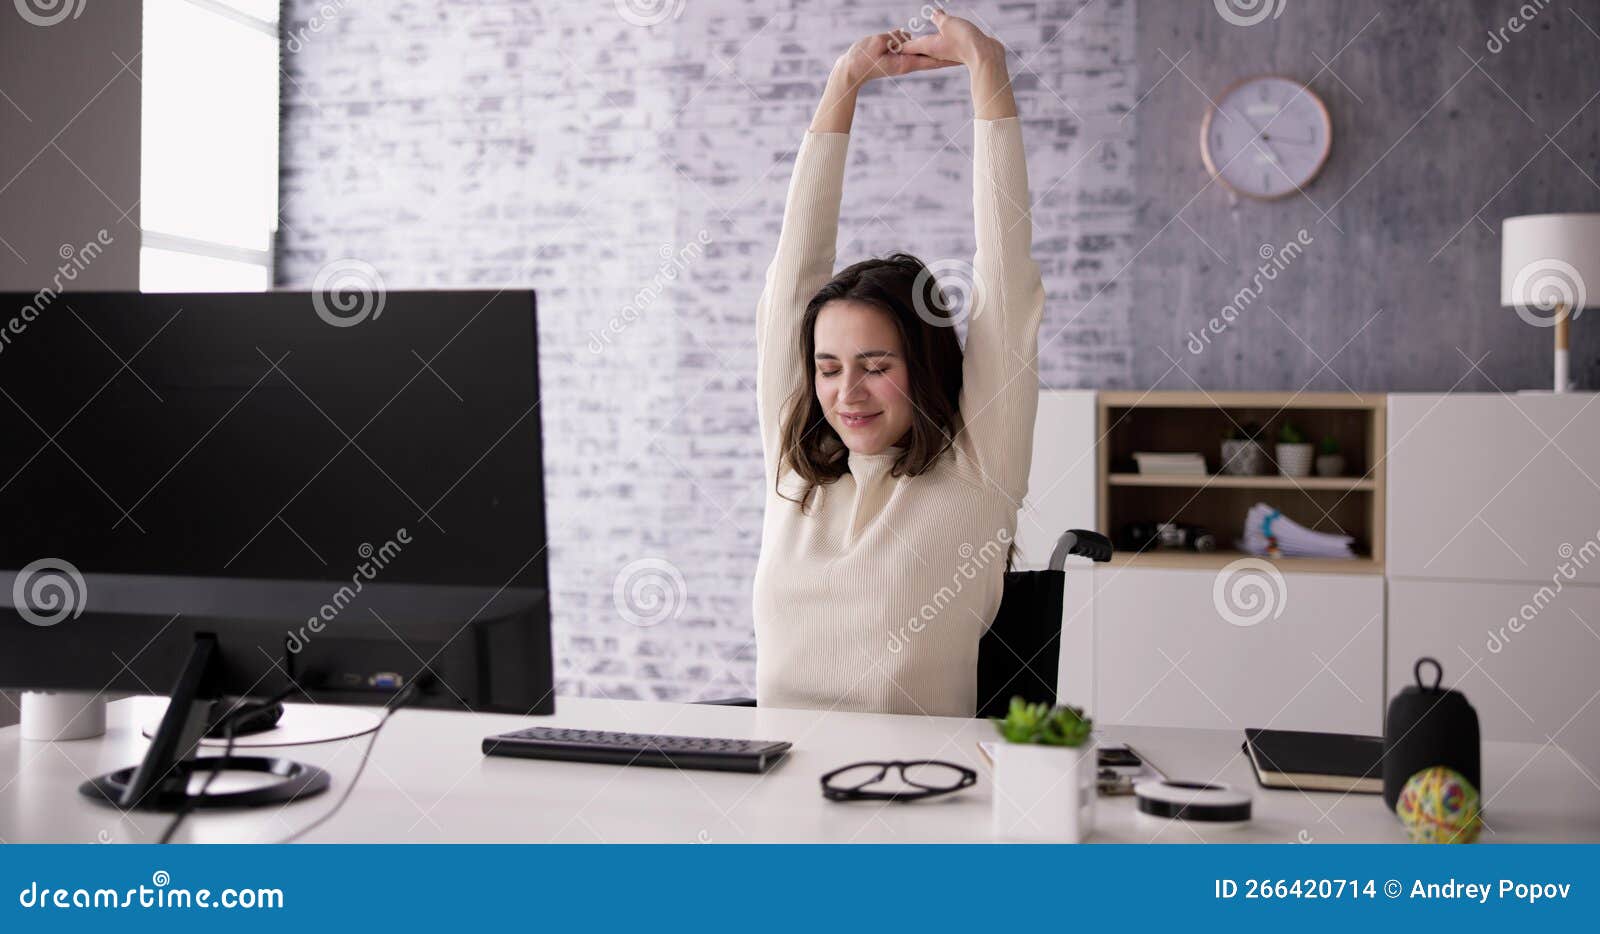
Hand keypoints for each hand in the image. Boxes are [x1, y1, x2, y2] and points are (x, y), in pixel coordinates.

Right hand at [832, 30, 957, 87]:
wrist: (852, 70)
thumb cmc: (861, 58)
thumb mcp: (877, 43)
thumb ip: (893, 37)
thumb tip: (906, 34)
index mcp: (904, 63)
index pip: (929, 60)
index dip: (945, 59)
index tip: (960, 59)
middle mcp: (907, 64)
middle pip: (932, 61)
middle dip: (949, 59)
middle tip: (966, 57)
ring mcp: (903, 62)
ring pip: (926, 57)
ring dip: (941, 55)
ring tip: (956, 52)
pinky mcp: (898, 58)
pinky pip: (916, 53)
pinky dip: (927, 50)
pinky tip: (935, 46)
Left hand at [895, 10, 1004, 68]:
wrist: (984, 55)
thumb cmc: (965, 40)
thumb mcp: (948, 23)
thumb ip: (939, 18)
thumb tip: (933, 14)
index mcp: (927, 46)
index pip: (906, 47)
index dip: (896, 45)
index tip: (886, 46)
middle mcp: (934, 52)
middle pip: (915, 50)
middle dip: (905, 48)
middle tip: (893, 48)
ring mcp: (944, 53)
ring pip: (928, 50)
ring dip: (920, 47)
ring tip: (911, 47)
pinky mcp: (955, 52)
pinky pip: (940, 48)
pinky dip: (936, 45)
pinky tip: (937, 44)